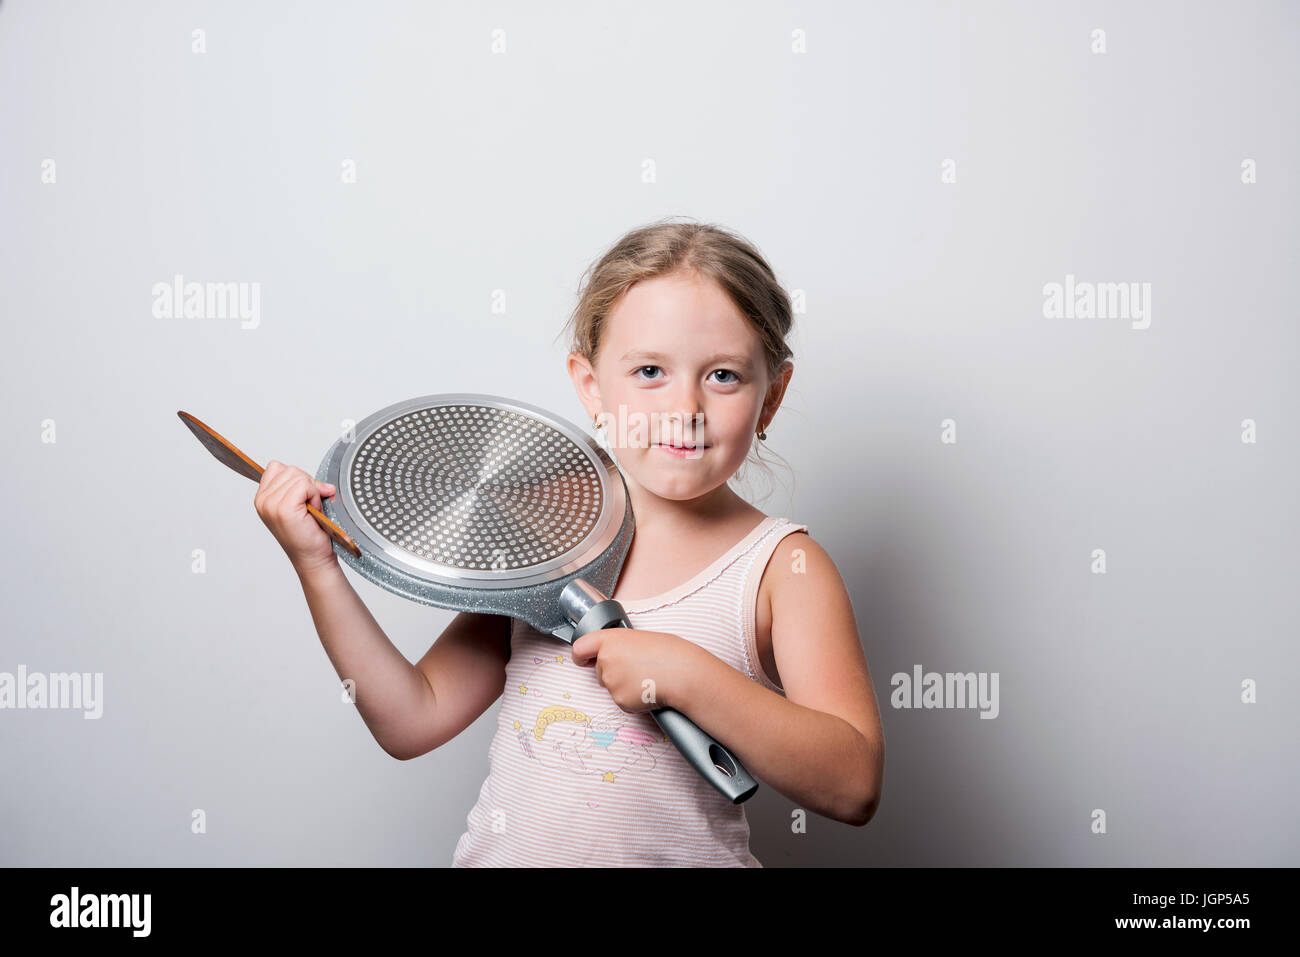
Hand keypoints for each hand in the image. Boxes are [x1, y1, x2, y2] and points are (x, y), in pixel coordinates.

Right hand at [253, 460, 338, 576]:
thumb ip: (304, 485)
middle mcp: (263, 500)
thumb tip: (326, 485)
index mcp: (262, 498)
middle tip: (309, 508)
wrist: (312, 558)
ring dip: (312, 492)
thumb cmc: (309, 534)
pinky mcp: (283, 509)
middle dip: (307, 485)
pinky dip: (314, 496)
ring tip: (310, 511)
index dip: (297, 479)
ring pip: (298, 476)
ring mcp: (271, 504)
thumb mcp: (302, 503)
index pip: (277, 467)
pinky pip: (304, 485)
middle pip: (290, 470)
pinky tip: (312, 512)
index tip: (302, 499)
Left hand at [570, 628, 699, 713]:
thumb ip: (621, 646)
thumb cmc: (669, 652)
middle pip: (599, 671)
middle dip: (613, 672)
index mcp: (610, 639)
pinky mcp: (620, 701)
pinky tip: (648, 689)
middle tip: (637, 668)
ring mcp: (611, 682)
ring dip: (625, 685)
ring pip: (611, 687)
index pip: (580, 648)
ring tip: (647, 678)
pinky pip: (622, 700)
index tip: (583, 659)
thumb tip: (617, 657)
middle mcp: (605, 660)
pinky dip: (633, 698)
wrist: (683, 674)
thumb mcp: (640, 638)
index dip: (581, 655)